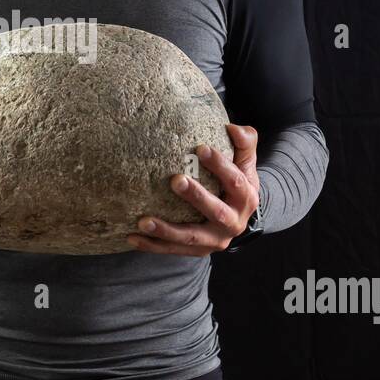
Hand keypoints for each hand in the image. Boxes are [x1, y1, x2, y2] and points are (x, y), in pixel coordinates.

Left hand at [127, 123, 260, 255]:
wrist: (238, 217)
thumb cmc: (236, 181)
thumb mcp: (245, 163)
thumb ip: (244, 142)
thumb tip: (233, 128)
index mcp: (247, 199)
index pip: (236, 181)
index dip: (220, 166)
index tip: (200, 148)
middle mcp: (234, 222)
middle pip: (216, 212)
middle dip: (196, 197)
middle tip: (175, 180)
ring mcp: (215, 240)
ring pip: (191, 237)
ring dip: (167, 230)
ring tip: (143, 221)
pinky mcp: (198, 251)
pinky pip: (173, 250)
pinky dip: (153, 246)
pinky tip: (132, 237)